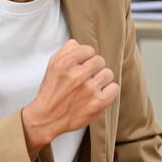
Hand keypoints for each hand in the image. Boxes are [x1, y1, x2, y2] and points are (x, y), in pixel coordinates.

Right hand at [22, 39, 118, 153]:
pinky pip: (114, 88)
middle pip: (100, 61)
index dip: (86, 57)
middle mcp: (77, 75)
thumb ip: (65, 51)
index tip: (82, 65)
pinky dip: (109, 90)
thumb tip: (78, 43)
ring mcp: (89, 89)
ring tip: (92, 86)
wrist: (47, 118)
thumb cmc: (51, 91)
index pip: (88, 50)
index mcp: (64, 63)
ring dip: (101, 79)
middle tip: (87, 77)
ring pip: (108, 73)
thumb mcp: (52, 66)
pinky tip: (100, 93)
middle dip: (94, 68)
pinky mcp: (97, 103)